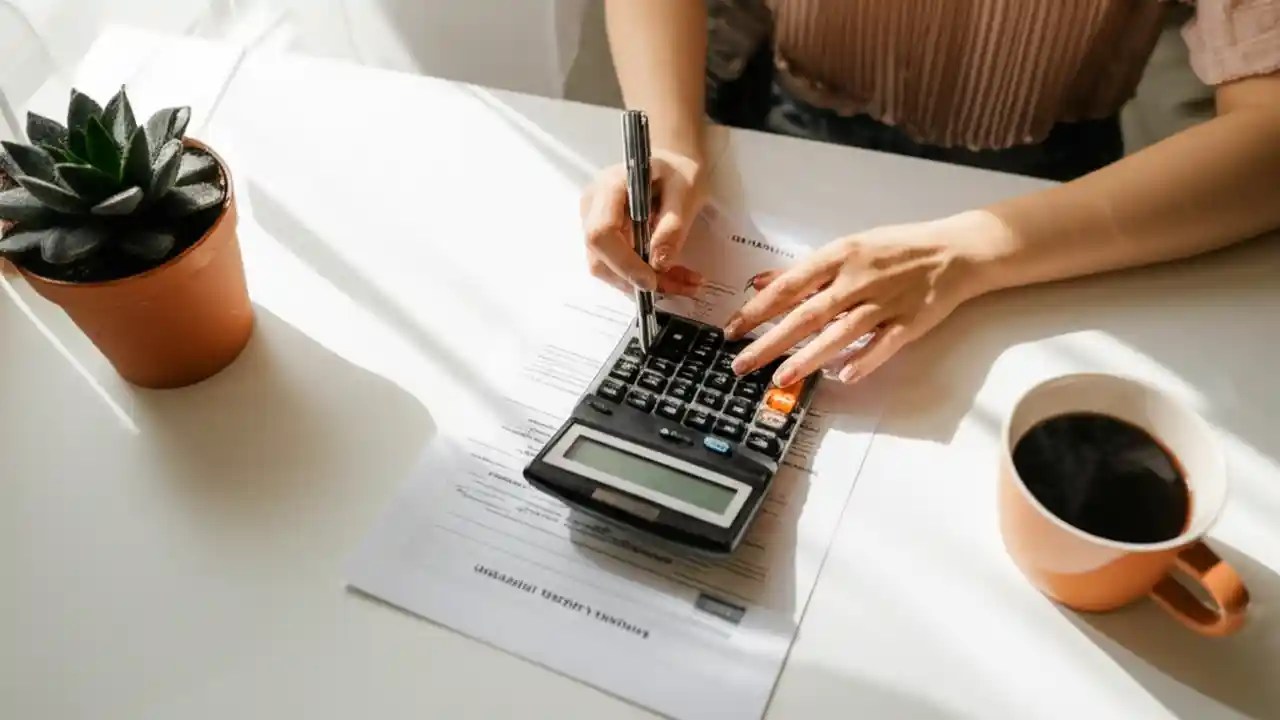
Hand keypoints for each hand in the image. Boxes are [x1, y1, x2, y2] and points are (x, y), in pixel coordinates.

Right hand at [580, 149, 705, 294]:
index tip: (652, 280)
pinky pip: (614, 266)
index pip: (601, 233)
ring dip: (642, 282)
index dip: (623, 262)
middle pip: (599, 256)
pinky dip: (642, 277)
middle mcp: (592, 206)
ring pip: (606, 268)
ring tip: (682, 282)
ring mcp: (593, 223)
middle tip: (680, 285)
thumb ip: (673, 225)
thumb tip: (659, 263)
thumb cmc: (677, 171)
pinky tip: (670, 276)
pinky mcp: (603, 238)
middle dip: (637, 279)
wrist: (669, 167)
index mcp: (609, 186)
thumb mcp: (686, 191)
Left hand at [725, 211, 1004, 385]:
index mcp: (840, 255)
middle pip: (807, 314)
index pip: (789, 285)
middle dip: (771, 341)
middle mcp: (859, 279)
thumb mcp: (848, 248)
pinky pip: (883, 346)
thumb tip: (761, 282)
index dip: (757, 309)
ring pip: (840, 333)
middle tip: (742, 363)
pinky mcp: (910, 323)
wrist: (955, 251)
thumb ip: (805, 270)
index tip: (732, 330)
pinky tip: (842, 377)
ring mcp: (885, 302)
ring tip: (780, 378)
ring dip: (808, 357)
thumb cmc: (896, 248)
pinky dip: (863, 360)